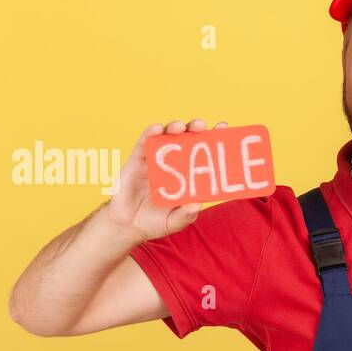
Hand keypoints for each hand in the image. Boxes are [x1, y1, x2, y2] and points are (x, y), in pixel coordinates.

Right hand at [105, 118, 227, 241]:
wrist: (127, 225)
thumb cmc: (155, 222)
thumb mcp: (174, 222)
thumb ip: (185, 215)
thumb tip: (197, 205)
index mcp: (187, 175)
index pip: (203, 153)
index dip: (213, 139)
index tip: (224, 127)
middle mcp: (173, 164)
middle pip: (186, 139)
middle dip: (195, 129)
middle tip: (202, 126)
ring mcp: (155, 160)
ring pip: (166, 137)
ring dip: (174, 128)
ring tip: (181, 127)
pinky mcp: (137, 161)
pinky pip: (143, 143)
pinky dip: (150, 134)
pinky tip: (157, 129)